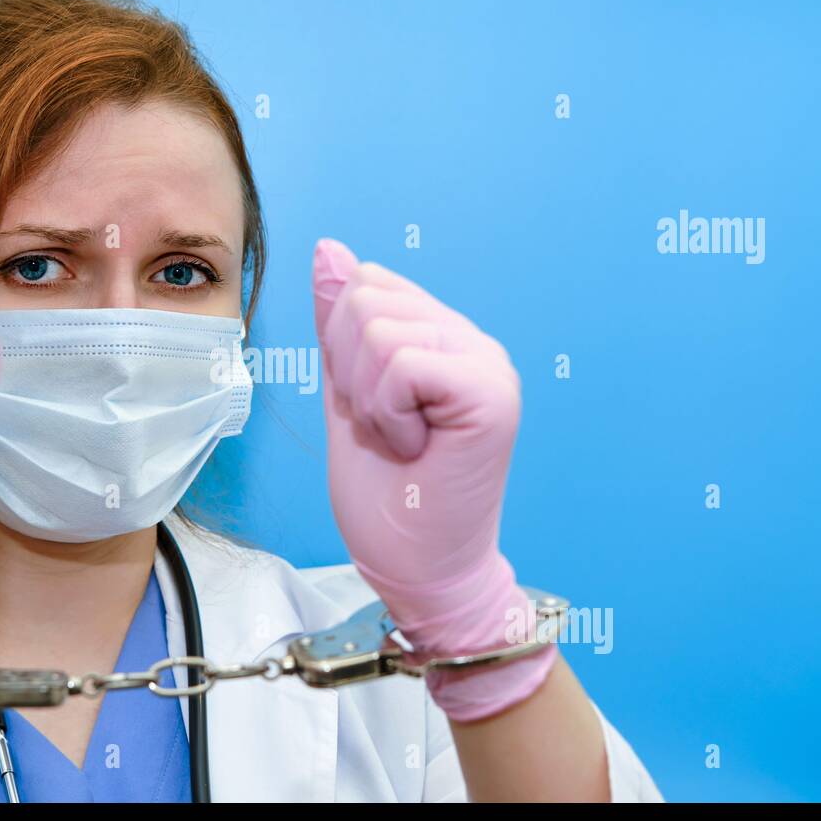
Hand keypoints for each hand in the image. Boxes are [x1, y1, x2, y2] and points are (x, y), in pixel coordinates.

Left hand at [312, 238, 555, 721]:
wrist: (420, 571)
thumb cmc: (388, 497)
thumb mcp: (347, 395)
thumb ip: (341, 324)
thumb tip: (329, 249)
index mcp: (444, 337)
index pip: (366, 285)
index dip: (344, 352)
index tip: (374, 410)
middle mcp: (474, 341)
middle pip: (365, 298)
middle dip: (351, 372)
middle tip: (388, 430)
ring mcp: (488, 364)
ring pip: (378, 326)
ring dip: (369, 398)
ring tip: (402, 440)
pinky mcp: (490, 392)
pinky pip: (400, 362)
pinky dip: (387, 411)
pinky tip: (415, 447)